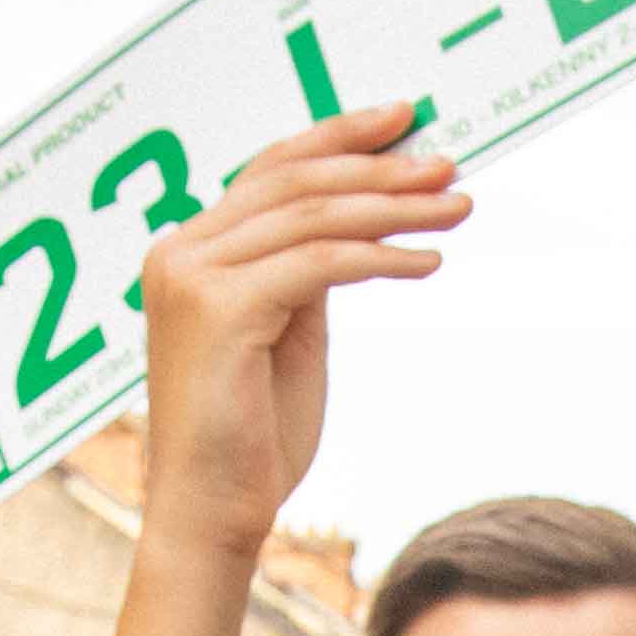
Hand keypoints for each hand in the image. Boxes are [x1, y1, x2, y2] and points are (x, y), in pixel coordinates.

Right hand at [133, 104, 469, 553]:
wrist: (213, 516)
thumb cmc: (252, 440)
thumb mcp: (288, 334)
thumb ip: (307, 272)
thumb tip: (361, 217)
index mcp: (189, 250)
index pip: (271, 169)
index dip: (339, 137)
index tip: (405, 119)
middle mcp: (180, 252)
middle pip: (296, 181)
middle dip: (380, 167)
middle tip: (449, 163)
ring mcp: (192, 277)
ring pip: (312, 216)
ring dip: (395, 207)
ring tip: (456, 209)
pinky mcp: (218, 310)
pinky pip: (319, 263)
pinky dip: (381, 257)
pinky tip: (427, 263)